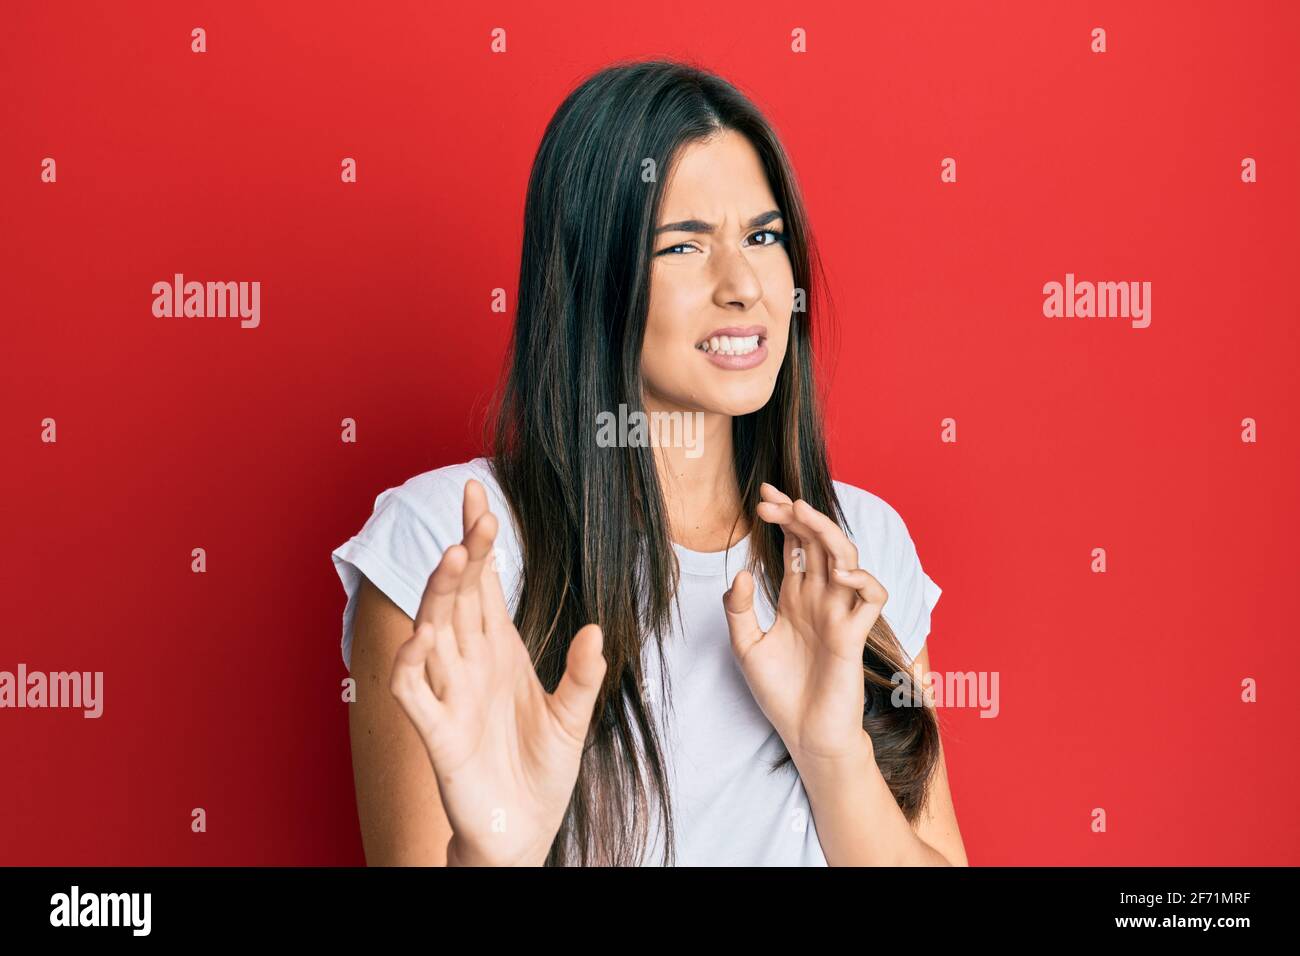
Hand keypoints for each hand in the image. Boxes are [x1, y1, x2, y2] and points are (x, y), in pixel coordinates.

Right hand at [388, 478, 606, 865]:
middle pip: (458, 596)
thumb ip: (583, 675)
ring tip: (456, 556)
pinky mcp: (437, 732)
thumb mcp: (573, 718)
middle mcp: (469, 664)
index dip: (480, 541)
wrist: (522, 831)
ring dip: (438, 593)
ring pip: (432, 630)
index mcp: (500, 652)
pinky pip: (411, 690)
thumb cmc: (539, 772)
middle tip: (475, 512)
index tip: (479, 496)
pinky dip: (411, 662)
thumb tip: (594, 630)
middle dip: (464, 552)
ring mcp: (449, 694)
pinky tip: (423, 635)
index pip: (485, 585)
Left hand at [723, 482, 886, 767]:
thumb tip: (742, 571)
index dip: (784, 520)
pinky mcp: (854, 637)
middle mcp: (821, 599)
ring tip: (802, 515)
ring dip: (828, 534)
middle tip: (774, 500)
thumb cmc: (779, 693)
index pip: (796, 546)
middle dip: (800, 516)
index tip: (762, 499)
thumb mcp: (746, 646)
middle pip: (819, 543)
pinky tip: (837, 573)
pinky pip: (873, 599)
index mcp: (797, 598)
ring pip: (847, 560)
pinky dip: (862, 580)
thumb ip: (739, 610)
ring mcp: (840, 615)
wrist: (804, 735)